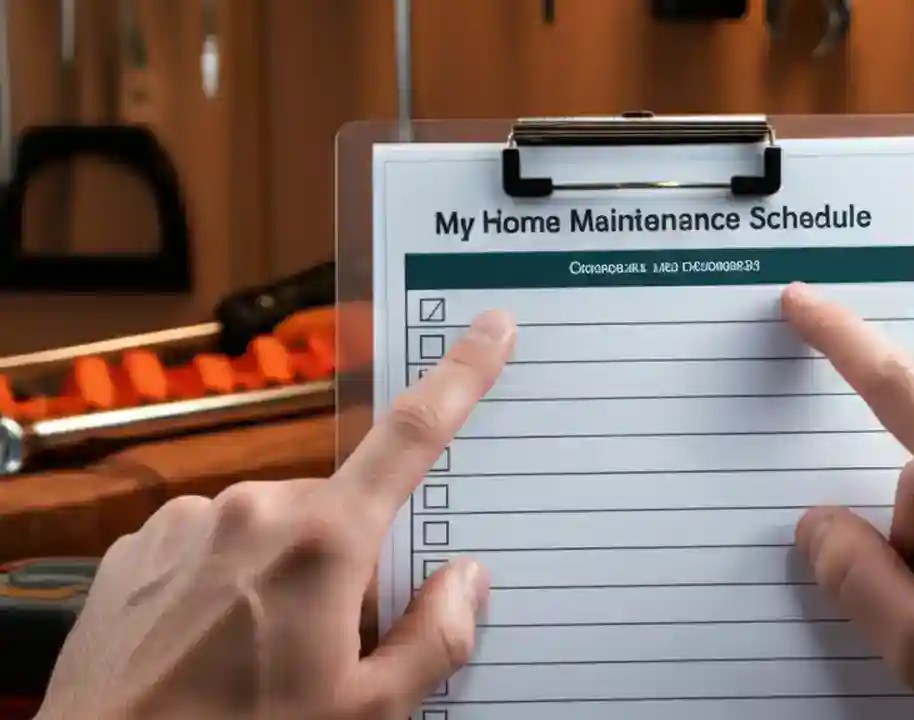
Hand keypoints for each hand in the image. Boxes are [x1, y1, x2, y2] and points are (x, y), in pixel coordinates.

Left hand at [36, 311, 516, 719]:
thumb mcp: (367, 715)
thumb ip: (435, 638)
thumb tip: (466, 580)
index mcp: (323, 542)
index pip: (412, 436)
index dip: (462, 375)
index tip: (489, 328)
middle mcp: (254, 509)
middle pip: (341, 512)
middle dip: (351, 564)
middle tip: (332, 643)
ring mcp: (190, 522)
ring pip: (274, 530)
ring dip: (285, 575)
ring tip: (256, 658)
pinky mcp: (141, 545)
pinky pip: (212, 545)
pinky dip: (227, 582)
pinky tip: (211, 645)